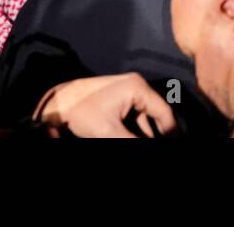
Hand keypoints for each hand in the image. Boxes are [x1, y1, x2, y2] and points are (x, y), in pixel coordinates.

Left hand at [35, 74, 176, 137]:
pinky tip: (133, 137)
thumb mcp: (109, 132)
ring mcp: (127, 92)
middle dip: (158, 133)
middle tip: (166, 143)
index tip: (176, 143)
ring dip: (145, 133)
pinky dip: (136, 130)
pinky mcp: (118, 99)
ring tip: (150, 140)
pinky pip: (134, 117)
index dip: (172, 132)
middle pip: (155, 116)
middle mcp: (136, 86)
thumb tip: (151, 145)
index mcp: (138, 88)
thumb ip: (133, 141)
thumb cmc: (82, 112)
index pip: (164, 112)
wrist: (57, 102)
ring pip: (144, 119)